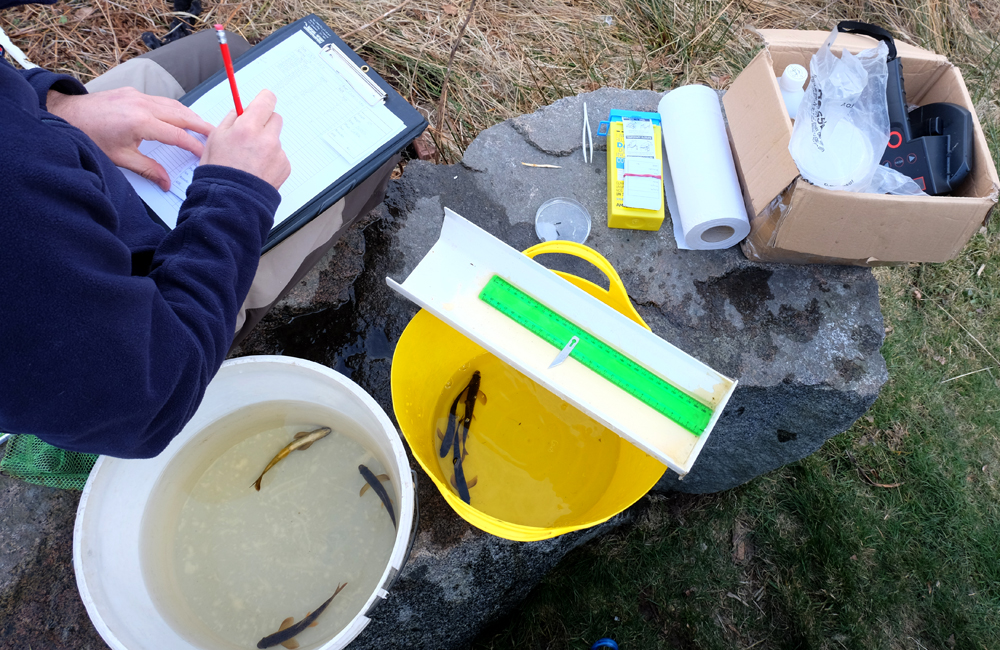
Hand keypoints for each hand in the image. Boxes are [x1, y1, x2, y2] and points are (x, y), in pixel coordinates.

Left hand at [47, 87, 212, 190]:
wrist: (66, 116)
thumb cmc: (88, 136)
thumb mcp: (120, 158)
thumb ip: (148, 169)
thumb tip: (165, 183)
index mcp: (140, 122)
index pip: (177, 135)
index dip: (194, 145)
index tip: (204, 153)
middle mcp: (141, 105)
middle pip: (181, 115)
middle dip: (200, 125)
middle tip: (215, 134)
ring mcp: (137, 96)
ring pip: (173, 104)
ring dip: (189, 115)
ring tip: (202, 126)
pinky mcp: (131, 93)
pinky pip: (161, 100)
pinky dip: (174, 109)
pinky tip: (178, 117)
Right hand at [200, 90, 290, 189]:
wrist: (232, 200)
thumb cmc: (220, 171)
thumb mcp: (215, 138)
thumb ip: (231, 120)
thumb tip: (241, 111)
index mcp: (247, 128)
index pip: (266, 100)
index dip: (264, 100)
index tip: (262, 101)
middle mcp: (267, 139)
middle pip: (275, 118)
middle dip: (264, 122)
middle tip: (251, 134)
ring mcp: (278, 153)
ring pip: (276, 139)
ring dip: (267, 143)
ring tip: (251, 158)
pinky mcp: (285, 166)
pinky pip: (280, 155)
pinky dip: (271, 159)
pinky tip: (258, 168)